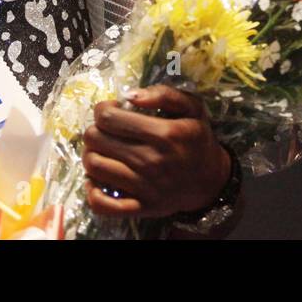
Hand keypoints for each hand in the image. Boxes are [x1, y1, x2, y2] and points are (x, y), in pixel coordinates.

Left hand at [82, 85, 230, 218]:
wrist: (210, 181)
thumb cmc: (197, 139)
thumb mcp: (192, 107)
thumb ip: (164, 94)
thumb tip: (130, 95)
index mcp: (164, 133)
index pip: (109, 118)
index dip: (102, 109)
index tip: (109, 110)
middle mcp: (152, 160)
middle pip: (96, 139)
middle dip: (94, 129)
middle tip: (104, 130)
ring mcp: (145, 187)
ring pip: (94, 166)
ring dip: (90, 154)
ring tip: (101, 150)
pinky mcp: (141, 207)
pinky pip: (102, 204)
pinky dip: (91, 191)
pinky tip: (96, 180)